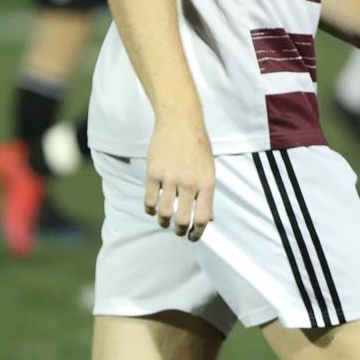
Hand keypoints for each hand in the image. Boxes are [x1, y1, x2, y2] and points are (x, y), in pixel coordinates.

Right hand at [144, 116, 214, 240]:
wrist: (180, 122)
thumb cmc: (198, 146)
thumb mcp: (209, 169)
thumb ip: (208, 194)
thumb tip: (208, 219)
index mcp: (206, 184)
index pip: (202, 218)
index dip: (197, 233)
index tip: (192, 237)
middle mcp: (189, 183)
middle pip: (182, 219)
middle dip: (180, 231)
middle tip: (178, 231)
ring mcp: (170, 178)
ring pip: (164, 212)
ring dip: (163, 222)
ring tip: (164, 222)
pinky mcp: (153, 173)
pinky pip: (150, 200)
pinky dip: (150, 209)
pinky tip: (152, 209)